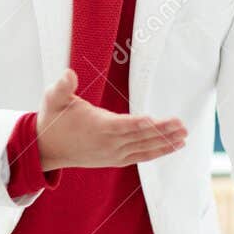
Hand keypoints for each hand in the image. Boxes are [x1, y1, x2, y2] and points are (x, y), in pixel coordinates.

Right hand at [35, 69, 186, 169]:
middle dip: (162, 131)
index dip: (138, 123)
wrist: (48, 148)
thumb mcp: (54, 98)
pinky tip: (174, 146)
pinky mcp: (117, 159)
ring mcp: (114, 153)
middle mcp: (109, 143)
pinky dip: (158, 152)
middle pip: (139, 136)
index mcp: (98, 126)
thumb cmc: (55, 119)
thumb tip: (68, 73)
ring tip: (184, 136)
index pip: (122, 125)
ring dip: (165, 142)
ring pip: (144, 147)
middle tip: (181, 124)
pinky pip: (142, 156)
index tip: (154, 120)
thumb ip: (62, 86)